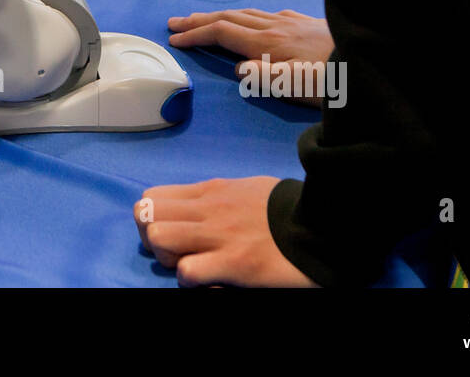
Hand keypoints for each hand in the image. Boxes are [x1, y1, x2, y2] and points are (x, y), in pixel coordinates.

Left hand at [135, 176, 317, 286]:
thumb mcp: (248, 189)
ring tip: (191, 266)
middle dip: (151, 238)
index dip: (153, 219)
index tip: (172, 234)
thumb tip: (200, 205)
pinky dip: (191, 280)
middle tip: (176, 253)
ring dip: (168, 259)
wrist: (324, 222)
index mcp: (211, 190)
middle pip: (145, 214)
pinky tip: (210, 281)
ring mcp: (219, 235)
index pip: (153, 196)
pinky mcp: (234, 263)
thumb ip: (219, 196)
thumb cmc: (289, 208)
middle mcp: (208, 208)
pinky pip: (188, 271)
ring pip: (158, 238)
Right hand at [168, 9, 333, 106]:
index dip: (196, 34)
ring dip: (221, 16)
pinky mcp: (308, 22)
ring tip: (205, 19)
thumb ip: (263, 76)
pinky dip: (248, 16)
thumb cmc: (335, 81)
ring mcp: (292, 21)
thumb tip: (239, 68)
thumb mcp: (295, 86)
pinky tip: (255, 21)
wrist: (373, 60)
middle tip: (176, 22)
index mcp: (268, 41)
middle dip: (200, 19)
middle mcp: (277, 25)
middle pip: (230, 17)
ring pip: (248, 13)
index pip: (222, 32)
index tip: (175, 38)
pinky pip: (267, 14)